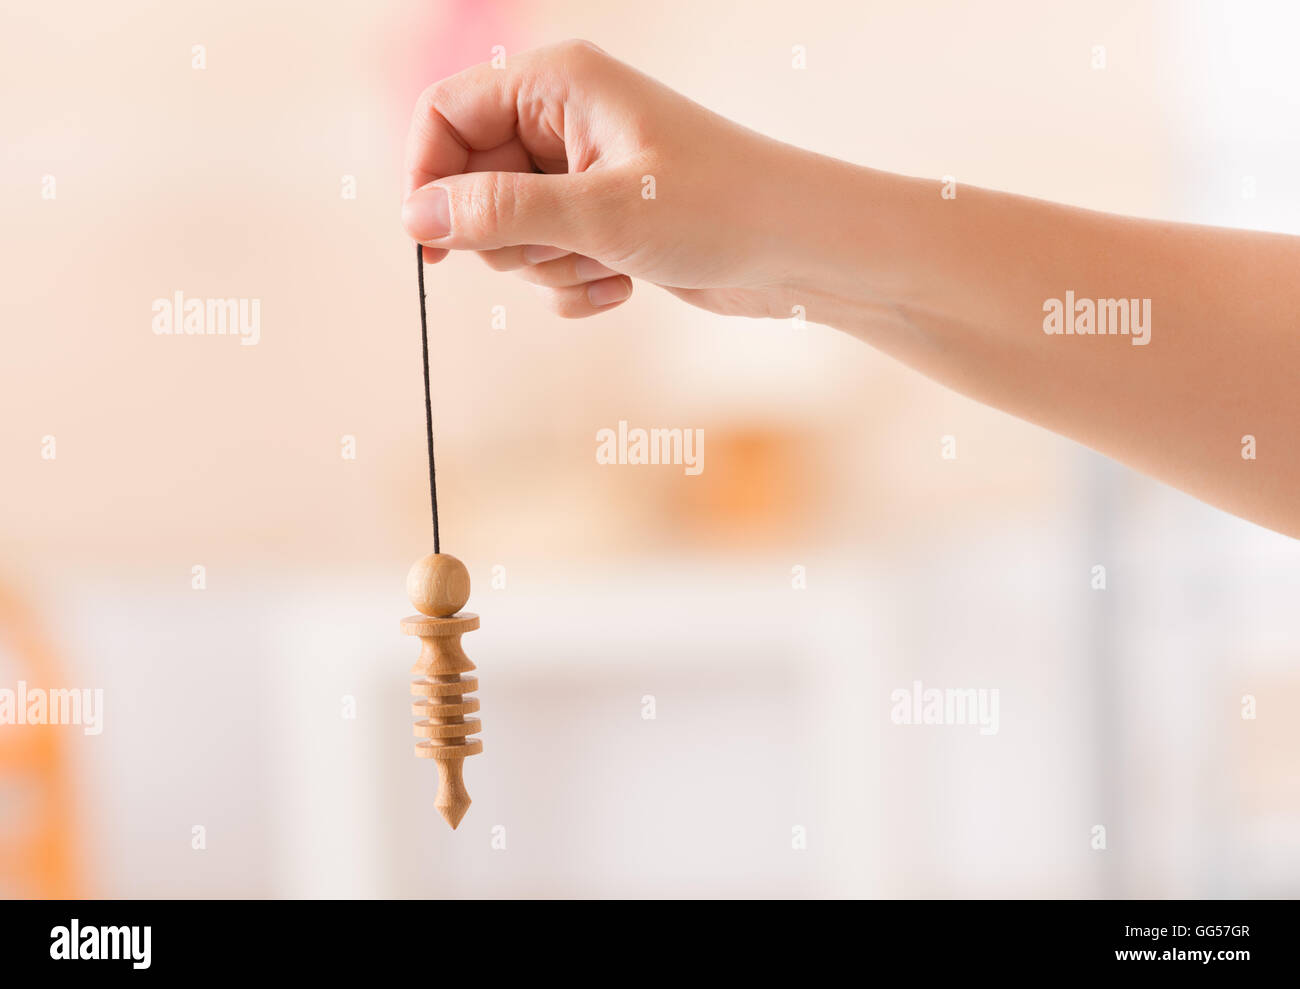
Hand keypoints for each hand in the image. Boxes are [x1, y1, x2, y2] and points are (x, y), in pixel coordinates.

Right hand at [401, 40, 802, 319]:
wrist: (803, 251)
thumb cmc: (721, 209)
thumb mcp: (601, 213)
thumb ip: (501, 213)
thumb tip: (417, 215)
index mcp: (558, 84)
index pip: (444, 115)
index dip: (427, 178)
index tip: (432, 245)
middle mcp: (564, 121)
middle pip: (473, 182)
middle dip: (507, 236)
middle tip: (561, 248)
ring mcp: (584, 174)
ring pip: (510, 232)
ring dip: (550, 266)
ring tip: (610, 262)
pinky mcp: (604, 222)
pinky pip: (549, 262)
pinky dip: (576, 284)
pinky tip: (624, 285)